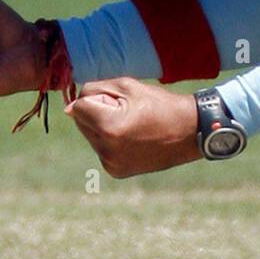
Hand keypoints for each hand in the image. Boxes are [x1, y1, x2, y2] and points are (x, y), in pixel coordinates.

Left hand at [66, 79, 200, 177]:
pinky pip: (101, 149)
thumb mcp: (128, 87)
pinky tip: (133, 139)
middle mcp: (107, 149)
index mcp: (109, 126)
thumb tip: (69, 109)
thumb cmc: (160, 104)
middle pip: (81, 122)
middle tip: (128, 112)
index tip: (121, 102)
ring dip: (102, 127)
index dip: (98, 98)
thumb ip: (94, 91)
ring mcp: (111, 163)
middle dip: (97, 112)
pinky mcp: (116, 171)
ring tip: (132, 126)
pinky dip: (110, 141)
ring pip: (89, 136)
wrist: (190, 132)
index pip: (79, 106)